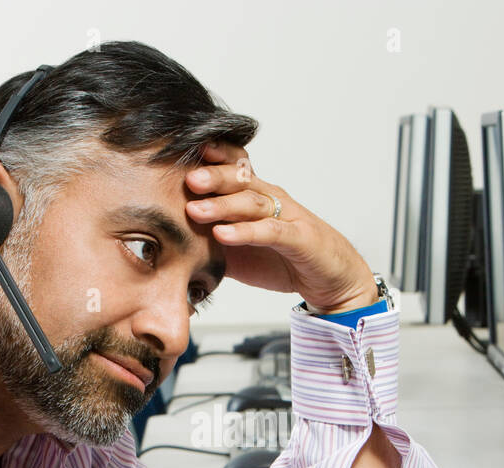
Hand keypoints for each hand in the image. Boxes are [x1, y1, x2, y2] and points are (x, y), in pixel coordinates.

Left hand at [185, 142, 379, 314]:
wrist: (332, 278)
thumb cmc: (285, 259)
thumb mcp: (240, 250)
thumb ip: (211, 240)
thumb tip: (171, 240)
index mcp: (256, 197)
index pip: (234, 168)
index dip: (211, 159)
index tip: (181, 154)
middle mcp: (272, 200)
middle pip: (241, 179)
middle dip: (212, 176)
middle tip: (186, 179)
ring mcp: (288, 217)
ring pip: (253, 203)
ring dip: (223, 204)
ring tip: (195, 208)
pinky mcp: (301, 240)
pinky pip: (271, 231)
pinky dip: (246, 232)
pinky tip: (224, 234)